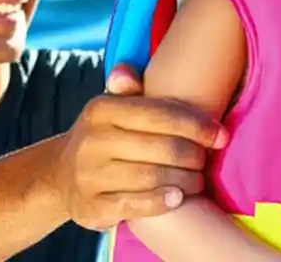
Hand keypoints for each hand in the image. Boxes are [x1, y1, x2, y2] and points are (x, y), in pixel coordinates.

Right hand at [53, 63, 228, 229]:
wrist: (60, 176)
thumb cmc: (103, 136)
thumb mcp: (110, 108)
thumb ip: (127, 88)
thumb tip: (125, 73)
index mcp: (101, 110)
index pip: (159, 114)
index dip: (196, 124)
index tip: (221, 135)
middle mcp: (92, 141)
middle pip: (161, 148)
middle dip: (194, 155)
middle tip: (206, 160)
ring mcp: (89, 176)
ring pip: (152, 177)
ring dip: (185, 180)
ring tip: (197, 180)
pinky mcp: (91, 207)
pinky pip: (135, 204)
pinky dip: (161, 201)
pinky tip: (177, 197)